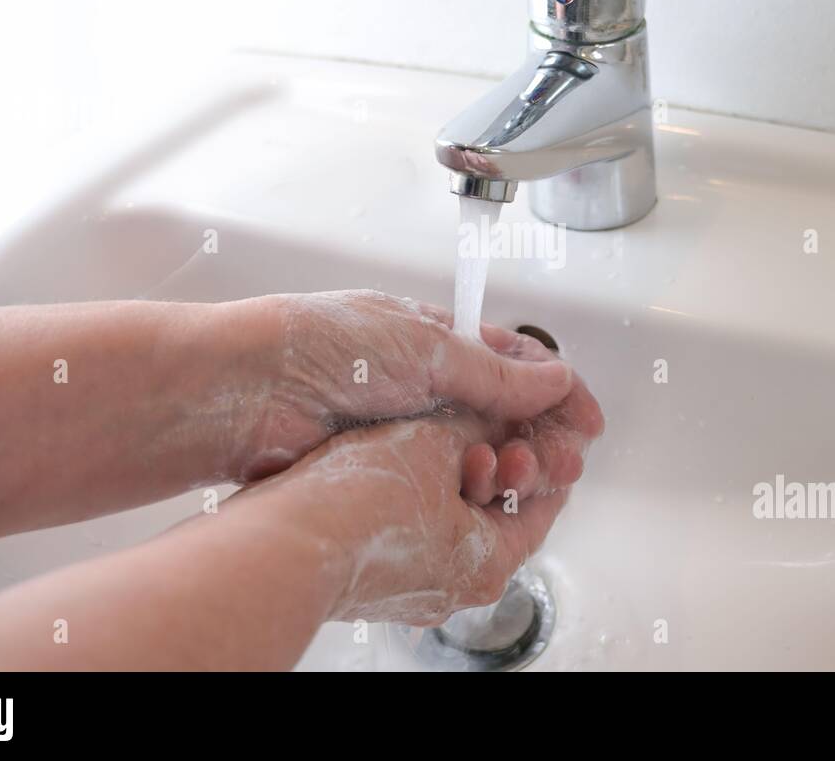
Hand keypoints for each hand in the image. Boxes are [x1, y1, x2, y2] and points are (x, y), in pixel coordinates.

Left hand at [222, 291, 575, 482]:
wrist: (248, 393)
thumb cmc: (320, 345)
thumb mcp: (423, 346)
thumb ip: (493, 372)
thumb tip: (553, 378)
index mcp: (436, 339)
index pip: (513, 365)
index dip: (555, 391)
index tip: (585, 420)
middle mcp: (425, 383)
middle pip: (504, 413)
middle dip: (542, 435)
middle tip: (564, 460)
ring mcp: (407, 427)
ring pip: (479, 451)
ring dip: (514, 464)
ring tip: (531, 477)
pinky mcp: (386, 466)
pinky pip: (445, 481)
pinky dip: (474, 489)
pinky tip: (491, 495)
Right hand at [244, 405, 596, 626]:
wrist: (281, 544)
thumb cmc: (359, 502)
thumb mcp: (436, 438)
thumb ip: (481, 419)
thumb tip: (507, 404)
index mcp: (490, 563)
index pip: (541, 502)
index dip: (541, 450)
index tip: (537, 420)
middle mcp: (456, 586)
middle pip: (494, 509)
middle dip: (491, 456)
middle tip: (485, 421)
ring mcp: (411, 585)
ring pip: (449, 515)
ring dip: (449, 470)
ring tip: (437, 431)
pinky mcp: (371, 576)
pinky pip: (410, 527)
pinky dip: (414, 490)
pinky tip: (398, 453)